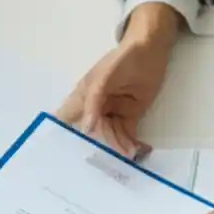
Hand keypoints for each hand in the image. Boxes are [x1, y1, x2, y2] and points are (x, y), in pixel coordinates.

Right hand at [56, 3, 180, 156]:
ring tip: (131, 154)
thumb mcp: (104, 78)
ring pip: (111, 137)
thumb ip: (93, 102)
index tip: (63, 158)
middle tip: (109, 163)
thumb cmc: (122, 59)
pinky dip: (132, 144)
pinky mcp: (130, 116)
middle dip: (99, 148)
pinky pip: (127, 134)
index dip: (62, 137)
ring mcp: (113, 113)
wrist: (151, 50)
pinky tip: (138, 151)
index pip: (65, 119)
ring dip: (119, 147)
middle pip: (93, 134)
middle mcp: (95, 109)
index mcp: (82, 98)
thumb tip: (85, 129)